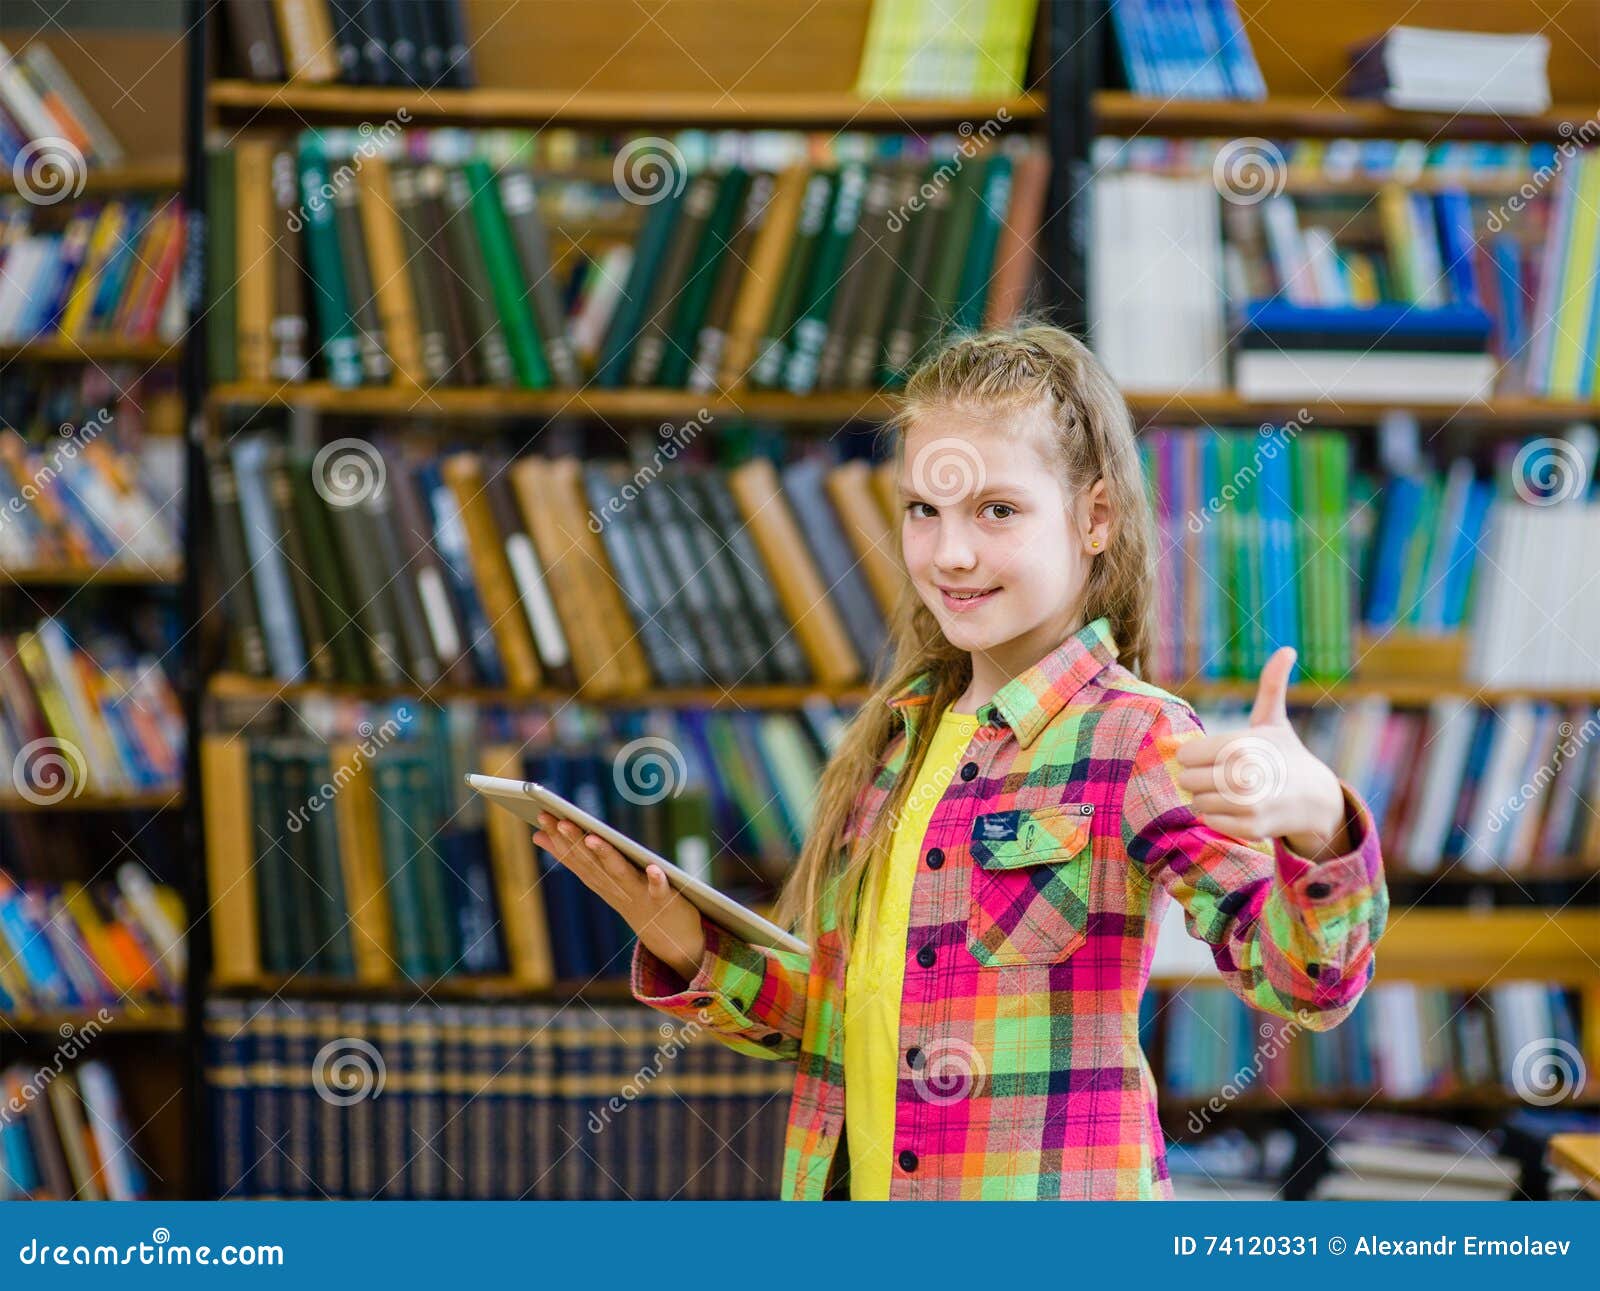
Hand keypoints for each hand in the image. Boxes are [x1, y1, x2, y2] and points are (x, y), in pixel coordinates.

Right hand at [532, 812, 705, 979]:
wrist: (670, 940)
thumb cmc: (634, 900)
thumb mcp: (603, 879)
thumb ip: (576, 858)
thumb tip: (537, 835)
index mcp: (601, 881)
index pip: (576, 857)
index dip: (558, 838)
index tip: (542, 814)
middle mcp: (615, 887)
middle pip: (592, 862)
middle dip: (575, 841)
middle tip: (559, 820)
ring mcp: (639, 894)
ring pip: (619, 872)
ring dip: (606, 856)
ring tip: (592, 837)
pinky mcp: (664, 900)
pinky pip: (660, 890)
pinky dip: (656, 880)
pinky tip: (654, 867)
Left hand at [1173, 647, 1348, 858]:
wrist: (1315, 798)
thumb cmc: (1285, 755)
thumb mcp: (1274, 720)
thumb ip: (1271, 685)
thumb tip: (1288, 649)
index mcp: (1241, 745)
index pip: (1185, 755)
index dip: (1196, 755)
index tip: (1215, 755)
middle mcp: (1243, 775)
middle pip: (1187, 780)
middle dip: (1200, 777)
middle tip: (1224, 774)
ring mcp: (1247, 804)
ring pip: (1197, 802)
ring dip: (1208, 798)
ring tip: (1232, 790)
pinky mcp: (1249, 828)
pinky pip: (1210, 822)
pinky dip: (1219, 817)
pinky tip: (1238, 808)